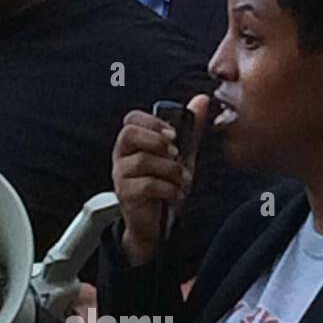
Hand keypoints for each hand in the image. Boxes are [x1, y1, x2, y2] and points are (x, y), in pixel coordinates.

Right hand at [112, 92, 207, 264]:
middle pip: (129, 133)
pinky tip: (176, 192)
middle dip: (156, 140)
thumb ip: (190, 127)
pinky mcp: (126, 194)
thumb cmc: (164, 184)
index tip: (173, 134)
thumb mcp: (181, 153)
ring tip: (181, 180)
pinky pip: (147, 184)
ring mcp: (121, 175)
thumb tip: (201, 99)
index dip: (153, 122)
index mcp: (133, 142)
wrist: (157, 223)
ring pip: (143, 160)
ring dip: (170, 169)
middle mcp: (122, 155)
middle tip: (175, 153)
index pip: (132, 119)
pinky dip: (168, 188)